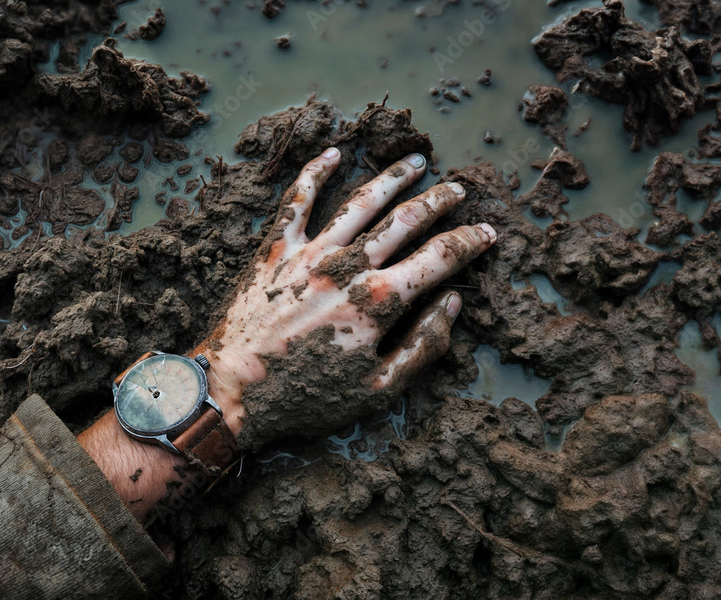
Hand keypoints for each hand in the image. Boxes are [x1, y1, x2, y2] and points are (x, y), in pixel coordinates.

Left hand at [193, 147, 496, 445]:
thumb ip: (423, 346)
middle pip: (405, 220)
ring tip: (416, 161)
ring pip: (360, 202)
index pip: (439, 259)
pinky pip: (296, 201)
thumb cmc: (309, 398)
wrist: (234, 391)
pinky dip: (314, 173)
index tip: (487, 231)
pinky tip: (332, 153)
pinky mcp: (274, 251)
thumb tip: (453, 304)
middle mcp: (349, 266)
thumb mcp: (378, 390)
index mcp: (380, 300)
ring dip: (392, 178)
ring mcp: (310, 254)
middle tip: (458, 189)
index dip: (469, 242)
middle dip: (438, 202)